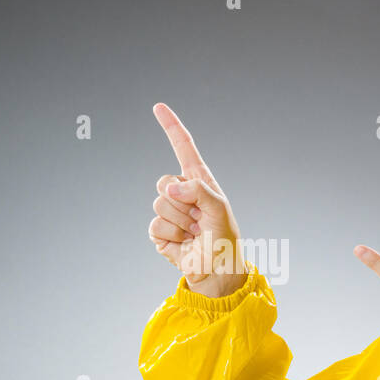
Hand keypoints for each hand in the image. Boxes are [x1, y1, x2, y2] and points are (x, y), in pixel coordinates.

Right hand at [148, 103, 244, 297]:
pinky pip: (154, 226)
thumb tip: (170, 188)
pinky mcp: (160, 232)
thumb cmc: (224, 241)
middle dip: (181, 202)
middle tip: (199, 220)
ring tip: (194, 234)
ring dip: (180, 223)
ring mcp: (170, 213)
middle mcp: (183, 194)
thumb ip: (199, 192)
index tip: (158, 107)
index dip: (171, 127)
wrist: (217, 273)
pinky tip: (183, 244)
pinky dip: (170, 236)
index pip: (183, 148)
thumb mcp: (220, 210)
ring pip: (159, 205)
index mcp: (200, 182)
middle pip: (164, 182)